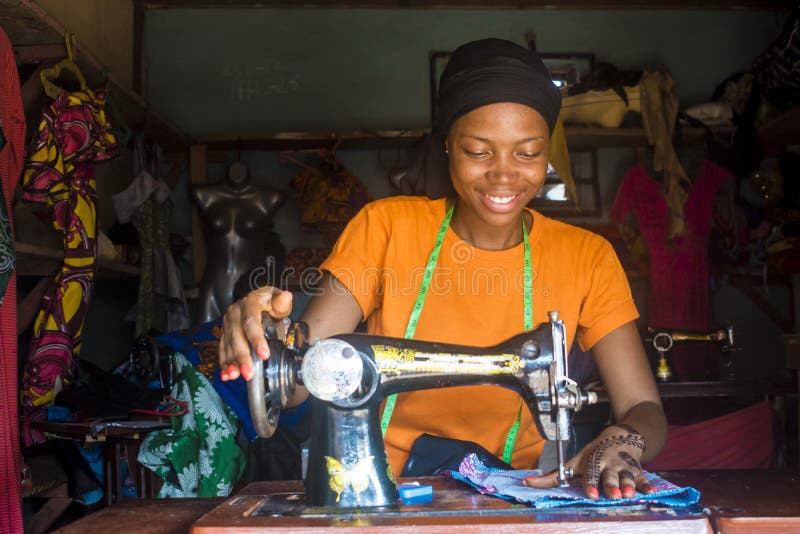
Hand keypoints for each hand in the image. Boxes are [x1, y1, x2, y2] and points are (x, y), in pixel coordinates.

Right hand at [219, 287, 292, 381]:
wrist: (254, 298)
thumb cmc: (267, 300)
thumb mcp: (276, 297)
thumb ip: (281, 301)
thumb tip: (286, 296)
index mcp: (248, 304)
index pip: (251, 322)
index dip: (256, 339)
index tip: (264, 354)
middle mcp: (234, 313)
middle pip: (236, 336)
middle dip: (242, 357)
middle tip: (248, 373)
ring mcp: (227, 324)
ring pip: (228, 344)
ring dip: (231, 362)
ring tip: (234, 376)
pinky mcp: (224, 333)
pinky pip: (223, 349)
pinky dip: (224, 363)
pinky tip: (226, 375)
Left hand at [524, 424, 652, 499]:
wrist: (620, 435)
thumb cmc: (593, 452)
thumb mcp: (574, 461)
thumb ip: (553, 476)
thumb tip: (527, 482)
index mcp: (593, 462)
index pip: (590, 474)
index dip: (590, 483)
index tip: (591, 494)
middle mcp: (608, 464)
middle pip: (609, 475)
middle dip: (610, 485)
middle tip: (612, 495)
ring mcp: (623, 467)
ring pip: (626, 477)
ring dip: (628, 485)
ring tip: (628, 494)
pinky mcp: (637, 470)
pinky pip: (643, 478)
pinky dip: (647, 485)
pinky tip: (652, 492)